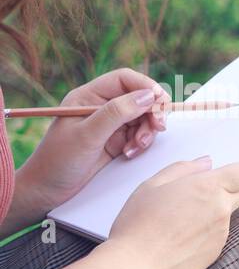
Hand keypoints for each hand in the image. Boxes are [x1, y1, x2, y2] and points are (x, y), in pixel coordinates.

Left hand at [16, 68, 168, 213]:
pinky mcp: (116, 142)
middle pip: (138, 98)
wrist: (48, 189)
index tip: (161, 101)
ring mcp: (109, 125)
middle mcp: (100, 107)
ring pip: (142, 118)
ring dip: (146, 132)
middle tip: (158, 127)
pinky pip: (139, 136)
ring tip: (136, 147)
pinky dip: (140, 144)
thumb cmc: (59, 160)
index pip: (124, 79)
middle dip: (151, 112)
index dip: (146, 86)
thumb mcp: (88, 135)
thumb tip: (148, 96)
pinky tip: (129, 154)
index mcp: (88, 96)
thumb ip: (117, 113)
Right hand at [103, 150, 238, 268]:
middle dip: (220, 188)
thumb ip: (183, 170)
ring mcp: (221, 233)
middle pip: (235, 192)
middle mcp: (221, 209)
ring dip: (207, 212)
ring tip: (172, 222)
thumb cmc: (137, 224)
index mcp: (207, 187)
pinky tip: (176, 238)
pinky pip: (215, 234)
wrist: (134, 268)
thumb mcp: (152, 185)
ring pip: (222, 214)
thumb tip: (206, 163)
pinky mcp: (217, 252)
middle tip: (189, 195)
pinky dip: (201, 232)